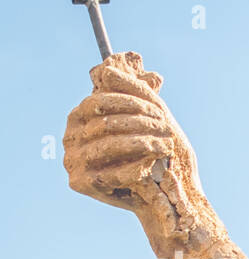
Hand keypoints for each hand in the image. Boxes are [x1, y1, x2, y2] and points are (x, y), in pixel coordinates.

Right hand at [64, 52, 200, 217]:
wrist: (152, 192)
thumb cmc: (148, 150)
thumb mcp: (146, 117)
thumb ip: (139, 91)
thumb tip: (135, 65)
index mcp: (79, 115)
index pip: (100, 101)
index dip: (130, 103)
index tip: (160, 111)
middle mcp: (70, 136)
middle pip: (106, 123)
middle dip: (141, 125)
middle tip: (168, 130)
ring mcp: (72, 160)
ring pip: (107, 147)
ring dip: (141, 145)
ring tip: (166, 146)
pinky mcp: (79, 183)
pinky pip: (107, 174)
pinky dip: (132, 168)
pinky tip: (152, 165)